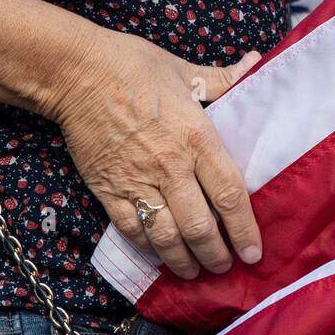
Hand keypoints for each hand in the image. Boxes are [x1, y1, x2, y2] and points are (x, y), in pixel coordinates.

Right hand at [51, 28, 262, 279]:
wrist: (78, 73)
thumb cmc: (135, 66)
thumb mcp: (186, 71)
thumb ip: (224, 78)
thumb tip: (256, 62)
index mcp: (197, 137)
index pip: (229, 194)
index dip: (244, 229)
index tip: (254, 251)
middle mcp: (171, 166)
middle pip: (200, 226)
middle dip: (216, 254)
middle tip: (225, 267)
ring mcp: (138, 181)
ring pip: (167, 237)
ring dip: (184, 261)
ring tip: (195, 272)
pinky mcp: (108, 190)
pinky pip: (132, 230)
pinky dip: (148, 249)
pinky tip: (159, 256)